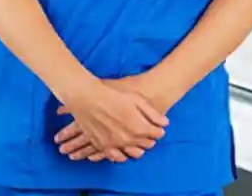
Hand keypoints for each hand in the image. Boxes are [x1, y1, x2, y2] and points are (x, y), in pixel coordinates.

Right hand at [52, 75, 168, 162]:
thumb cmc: (112, 95)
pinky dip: (122, 155)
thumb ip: (152, 114)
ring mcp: (115, 145)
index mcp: (139, 128)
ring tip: (136, 140)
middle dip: (149, 138)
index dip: (158, 130)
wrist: (87, 98)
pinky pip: (116, 157)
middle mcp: (128, 140)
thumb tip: (165, 123)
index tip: (157, 127)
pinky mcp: (102, 146)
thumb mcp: (136, 99)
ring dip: (137, 148)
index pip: (157, 134)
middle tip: (147, 131)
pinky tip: (123, 149)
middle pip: (147, 145)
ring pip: (133, 154)